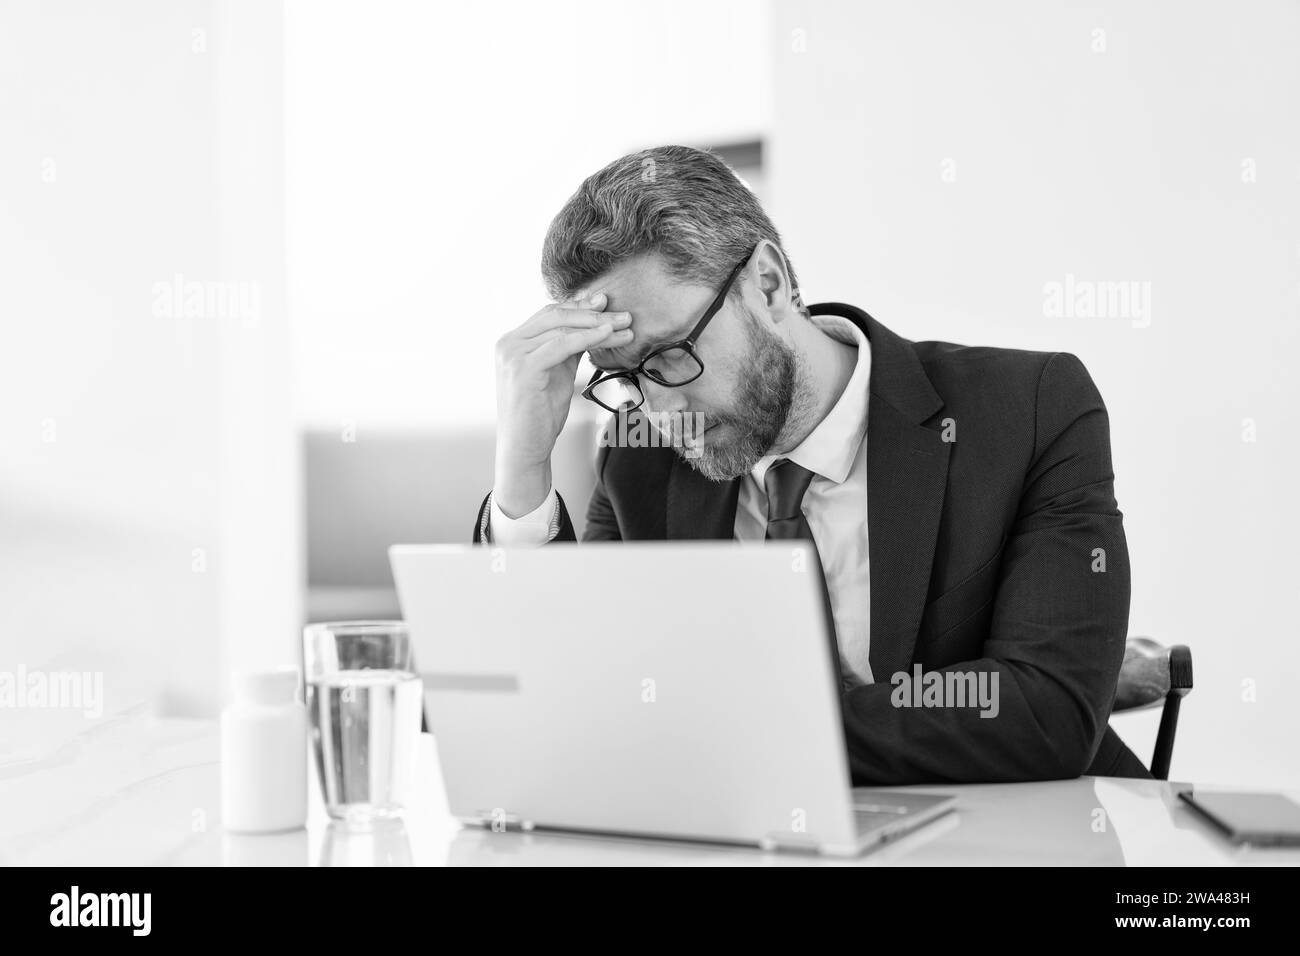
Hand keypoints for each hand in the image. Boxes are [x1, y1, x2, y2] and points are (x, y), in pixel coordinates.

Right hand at [492, 292, 632, 516]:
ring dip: (598, 325)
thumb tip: (592, 328)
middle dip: (593, 313)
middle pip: (556, 315)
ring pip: (562, 328)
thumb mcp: (557, 374)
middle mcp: (508, 343)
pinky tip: (608, 336)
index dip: (580, 306)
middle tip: (624, 315)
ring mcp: (512, 354)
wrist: (524, 449)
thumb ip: (567, 350)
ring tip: (624, 327)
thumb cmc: (540, 416)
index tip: (606, 304)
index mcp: (513, 342)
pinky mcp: (523, 368)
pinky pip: (562, 345)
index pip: (550, 314)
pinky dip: (588, 338)